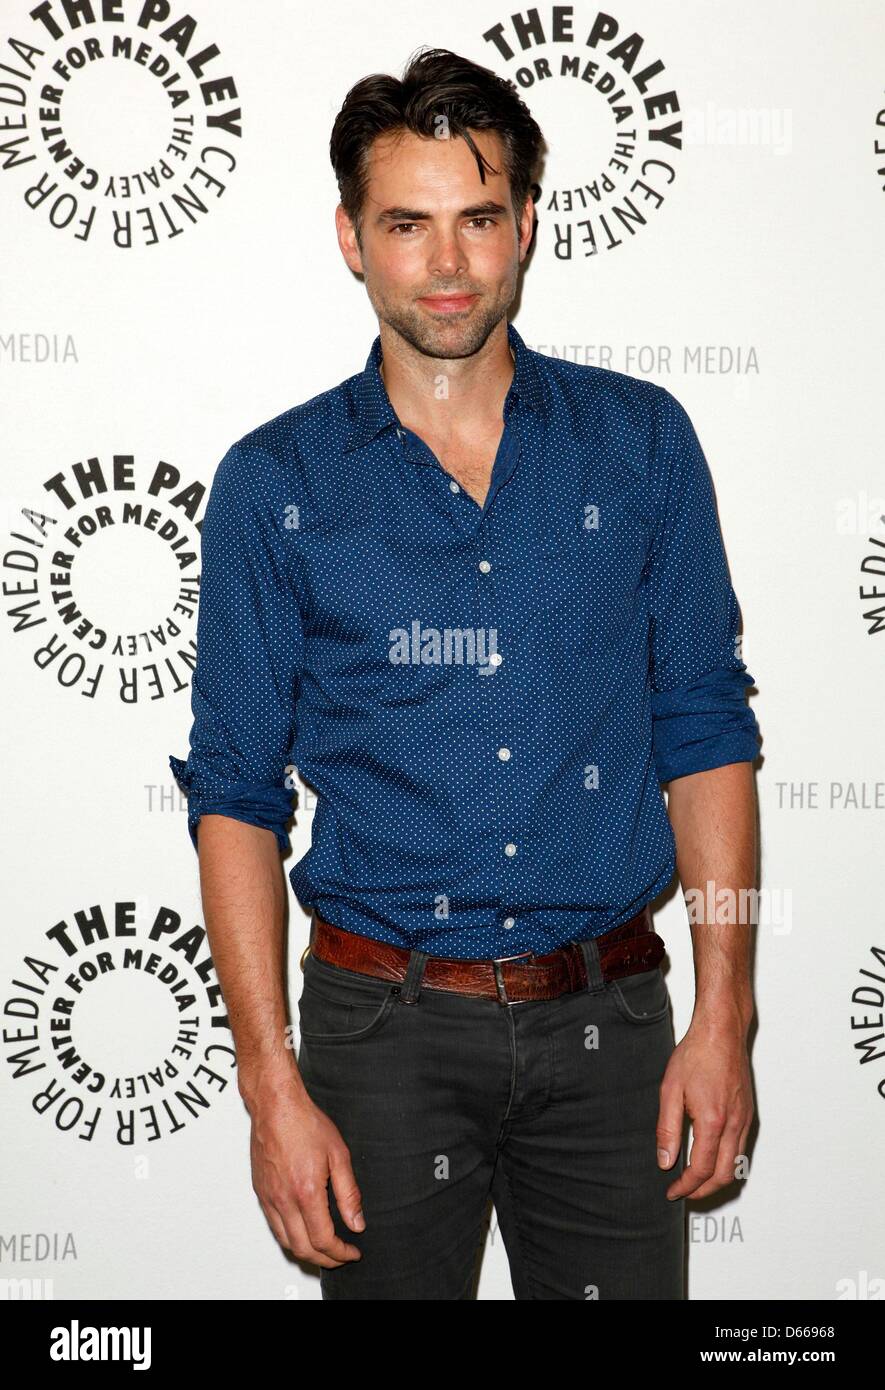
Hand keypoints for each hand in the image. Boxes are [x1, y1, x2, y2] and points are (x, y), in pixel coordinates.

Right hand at [246, 1080, 364, 1266]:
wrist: (276, 1105)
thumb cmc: (305, 1123)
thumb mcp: (339, 1155)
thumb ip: (349, 1194)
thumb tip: (357, 1222)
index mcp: (306, 1192)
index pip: (323, 1240)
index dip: (340, 1253)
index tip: (351, 1252)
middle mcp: (283, 1199)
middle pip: (302, 1249)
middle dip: (325, 1259)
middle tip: (341, 1256)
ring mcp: (269, 1197)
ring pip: (285, 1241)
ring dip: (306, 1253)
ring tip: (324, 1249)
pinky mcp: (260, 1192)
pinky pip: (274, 1226)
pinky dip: (290, 1237)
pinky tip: (303, 1231)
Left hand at [656, 1013, 753, 1200]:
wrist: (721, 1033)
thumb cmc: (696, 1054)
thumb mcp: (670, 1090)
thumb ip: (667, 1129)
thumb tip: (665, 1161)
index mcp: (713, 1121)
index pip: (702, 1170)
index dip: (686, 1187)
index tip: (672, 1191)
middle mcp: (734, 1124)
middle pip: (724, 1176)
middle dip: (703, 1191)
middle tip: (683, 1192)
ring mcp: (744, 1120)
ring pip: (737, 1165)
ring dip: (717, 1180)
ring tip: (695, 1180)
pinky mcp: (748, 1114)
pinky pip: (741, 1149)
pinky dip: (727, 1162)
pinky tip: (711, 1157)